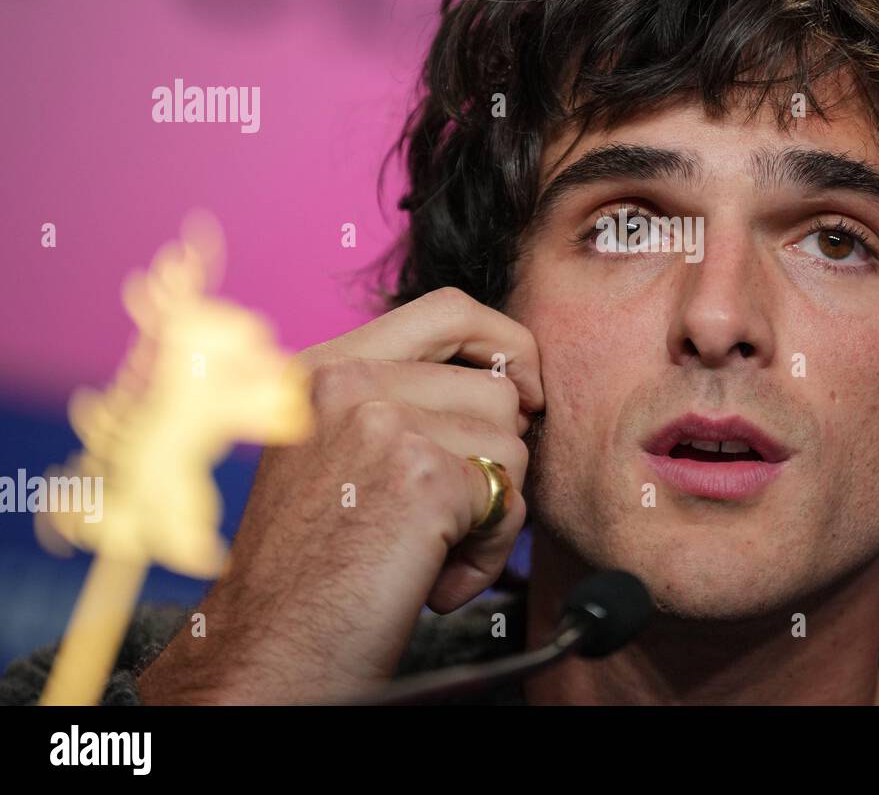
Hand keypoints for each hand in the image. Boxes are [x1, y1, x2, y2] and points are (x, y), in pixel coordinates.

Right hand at [137, 287, 542, 703]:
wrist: (268, 654)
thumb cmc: (307, 572)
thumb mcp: (334, 455)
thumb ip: (399, 404)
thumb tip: (513, 386)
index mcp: (321, 370)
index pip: (447, 309)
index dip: (505, 342)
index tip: (524, 389)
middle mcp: (346, 382)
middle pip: (495, 387)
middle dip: (494, 459)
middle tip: (450, 518)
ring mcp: (382, 423)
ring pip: (511, 442)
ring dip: (493, 510)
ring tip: (435, 553)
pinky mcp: (422, 476)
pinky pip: (510, 498)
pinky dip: (491, 549)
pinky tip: (438, 580)